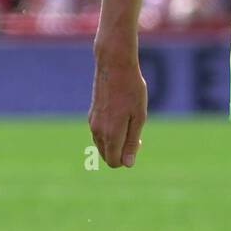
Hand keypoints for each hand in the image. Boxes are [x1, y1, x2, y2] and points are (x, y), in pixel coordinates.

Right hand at [88, 52, 147, 167]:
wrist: (114, 67)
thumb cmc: (132, 90)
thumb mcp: (139, 117)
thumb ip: (132, 142)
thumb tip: (127, 164)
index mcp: (111, 134)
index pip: (115, 162)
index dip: (127, 158)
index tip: (138, 141)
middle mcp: (98, 132)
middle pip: (107, 156)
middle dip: (121, 152)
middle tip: (135, 132)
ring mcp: (92, 123)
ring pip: (102, 145)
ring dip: (115, 142)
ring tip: (128, 122)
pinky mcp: (91, 115)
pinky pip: (98, 134)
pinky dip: (108, 133)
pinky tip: (119, 116)